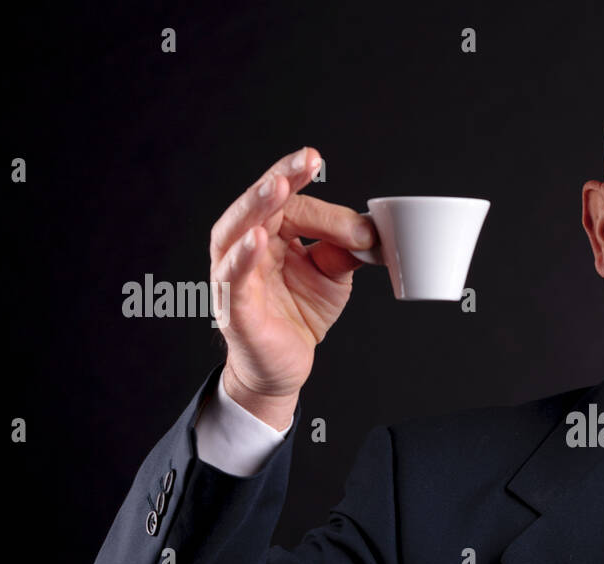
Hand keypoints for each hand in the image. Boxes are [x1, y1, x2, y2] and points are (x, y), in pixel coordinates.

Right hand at [208, 146, 376, 427]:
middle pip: (254, 207)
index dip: (299, 181)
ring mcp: (234, 279)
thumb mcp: (332, 273)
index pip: (284, 202)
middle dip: (277, 180)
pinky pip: (233, 280)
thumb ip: (345, 247)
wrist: (287, 365)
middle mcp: (244, 249)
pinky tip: (256, 240)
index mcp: (269, 234)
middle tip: (302, 162)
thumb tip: (370, 228)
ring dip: (255, 208)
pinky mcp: (235, 310)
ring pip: (234, 235)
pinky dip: (242, 258)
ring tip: (277, 188)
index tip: (315, 159)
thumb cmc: (300, 312)